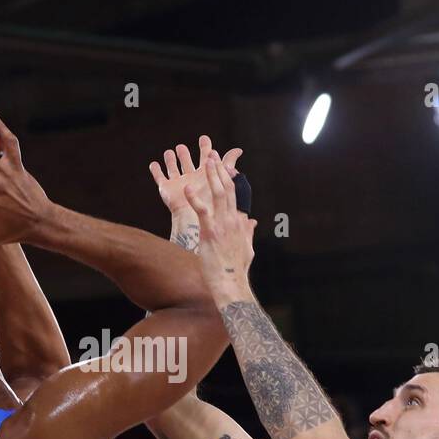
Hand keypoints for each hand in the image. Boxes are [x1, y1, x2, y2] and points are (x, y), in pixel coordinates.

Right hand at [148, 135, 242, 220]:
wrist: (197, 217)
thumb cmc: (212, 201)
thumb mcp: (223, 179)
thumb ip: (228, 163)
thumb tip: (239, 150)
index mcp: (206, 176)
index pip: (206, 158)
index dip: (206, 148)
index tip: (204, 138)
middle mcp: (192, 178)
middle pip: (187, 163)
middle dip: (185, 154)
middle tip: (182, 147)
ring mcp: (178, 183)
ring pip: (173, 169)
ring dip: (170, 160)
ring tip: (169, 152)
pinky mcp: (167, 189)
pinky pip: (159, 177)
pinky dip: (156, 170)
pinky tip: (153, 164)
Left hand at [183, 156, 256, 303]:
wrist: (231, 283)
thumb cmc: (235, 269)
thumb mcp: (246, 247)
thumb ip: (247, 232)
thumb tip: (251, 221)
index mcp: (238, 223)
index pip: (234, 195)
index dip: (227, 178)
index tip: (222, 166)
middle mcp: (231, 220)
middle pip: (226, 189)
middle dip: (219, 170)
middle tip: (212, 155)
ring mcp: (221, 225)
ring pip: (218, 195)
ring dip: (211, 176)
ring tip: (206, 160)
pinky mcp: (210, 233)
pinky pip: (202, 212)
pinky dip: (195, 199)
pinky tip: (187, 188)